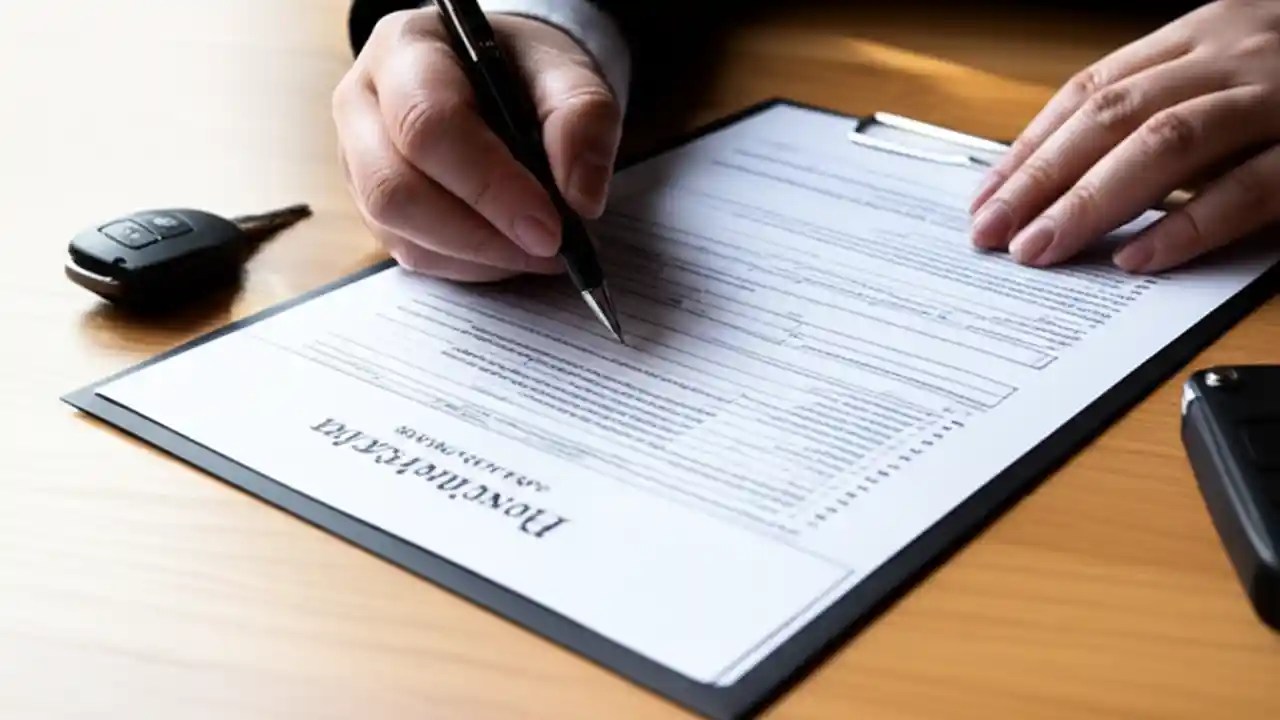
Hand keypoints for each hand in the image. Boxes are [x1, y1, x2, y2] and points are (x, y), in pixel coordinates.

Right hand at [332, 10, 621, 280]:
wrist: (500, 77)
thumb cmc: (525, 72)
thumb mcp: (568, 74)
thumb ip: (582, 120)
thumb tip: (581, 200)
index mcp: (407, 49)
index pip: (429, 123)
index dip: (489, 184)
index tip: (548, 227)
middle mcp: (363, 102)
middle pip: (395, 187)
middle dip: (480, 233)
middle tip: (549, 249)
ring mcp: (357, 159)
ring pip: (398, 229)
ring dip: (477, 255)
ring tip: (538, 252)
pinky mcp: (372, 206)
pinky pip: (410, 253)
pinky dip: (468, 265)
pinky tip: (510, 252)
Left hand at [970, 0, 1279, 272]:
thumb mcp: (1229, 79)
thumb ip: (1161, 115)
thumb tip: (1065, 180)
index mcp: (1200, 38)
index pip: (1092, 90)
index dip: (1031, 147)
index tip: (985, 198)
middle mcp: (1230, 58)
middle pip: (1112, 116)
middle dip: (1041, 178)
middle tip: (991, 233)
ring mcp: (1275, 99)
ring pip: (1165, 144)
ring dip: (1090, 201)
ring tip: (1039, 248)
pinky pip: (1246, 189)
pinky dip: (1185, 225)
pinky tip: (1135, 258)